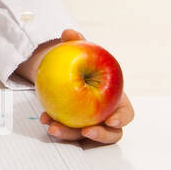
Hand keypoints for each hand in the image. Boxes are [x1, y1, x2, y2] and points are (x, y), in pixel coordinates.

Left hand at [37, 29, 134, 143]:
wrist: (64, 71)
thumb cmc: (81, 63)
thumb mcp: (80, 51)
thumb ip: (77, 42)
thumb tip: (69, 32)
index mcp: (116, 99)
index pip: (126, 114)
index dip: (122, 119)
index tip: (110, 120)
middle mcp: (106, 116)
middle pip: (109, 133)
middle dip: (98, 136)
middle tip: (84, 131)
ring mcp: (90, 124)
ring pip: (85, 136)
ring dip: (70, 135)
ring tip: (53, 127)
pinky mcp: (73, 127)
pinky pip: (67, 131)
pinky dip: (56, 126)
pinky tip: (44, 118)